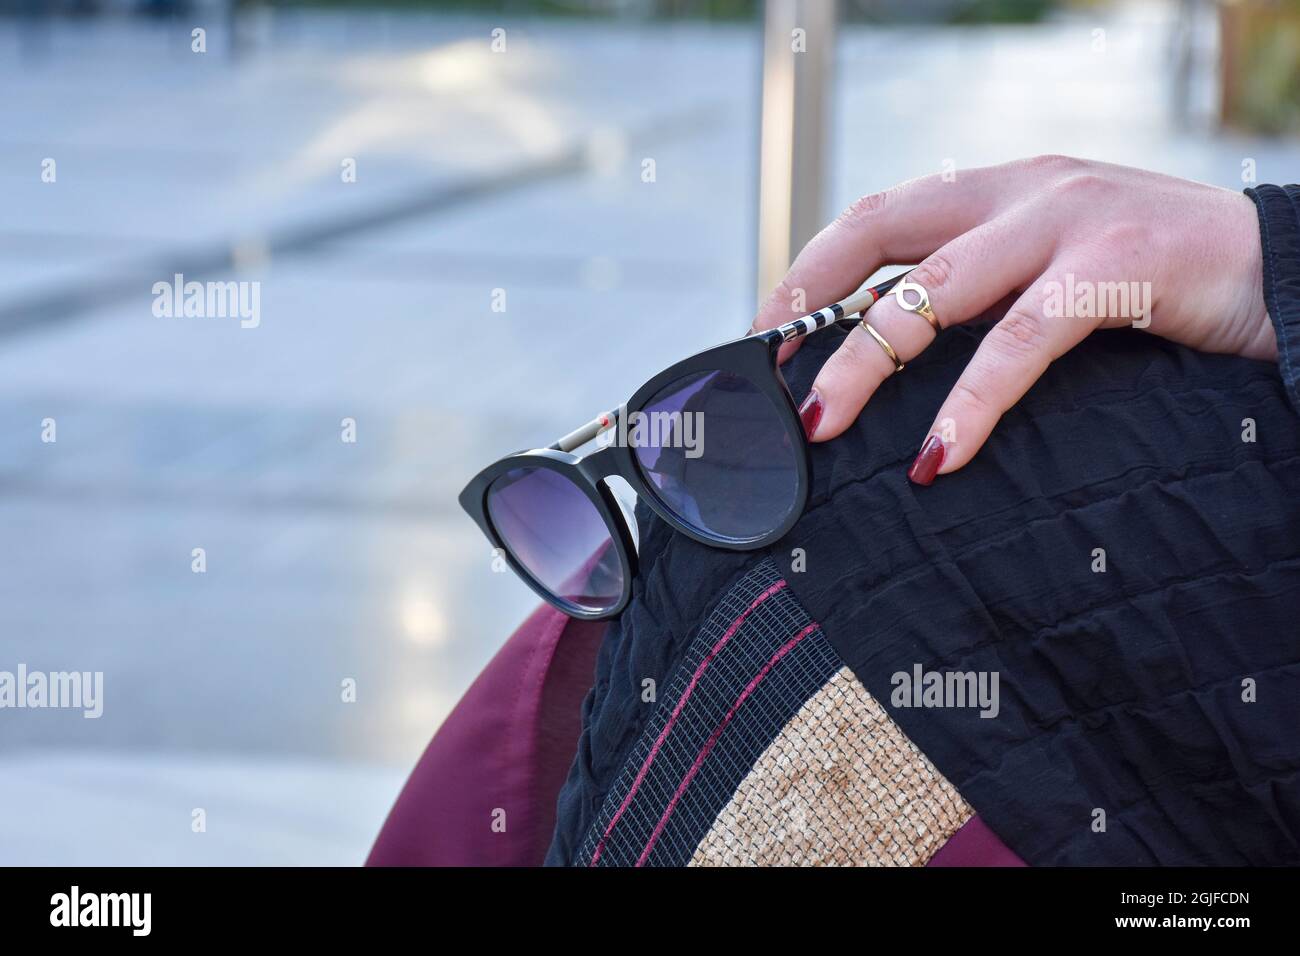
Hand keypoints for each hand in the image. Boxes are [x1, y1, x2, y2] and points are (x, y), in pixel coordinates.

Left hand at [750, 155, 1273, 483]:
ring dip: (867, 360)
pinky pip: (1022, 340)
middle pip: (883, 233)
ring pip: (937, 289)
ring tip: (823, 424)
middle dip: (811, 303)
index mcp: (1001, 191)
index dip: (811, 272)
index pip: (879, 217)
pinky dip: (972, 403)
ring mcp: (1071, 221)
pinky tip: (940, 457)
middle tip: (773, 378)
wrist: (1292, 269)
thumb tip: (898, 361)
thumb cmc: (1167, 285)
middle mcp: (1024, 191)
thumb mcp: (1058, 275)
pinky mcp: (1121, 266)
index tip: (768, 337)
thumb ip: (989, 296)